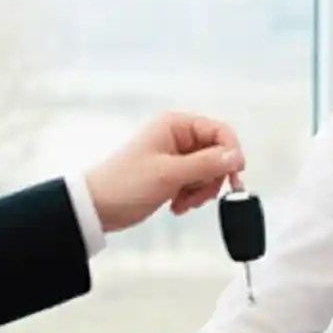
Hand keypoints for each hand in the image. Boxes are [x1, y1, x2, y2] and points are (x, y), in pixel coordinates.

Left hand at [84, 111, 246, 231]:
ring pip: (209, 171)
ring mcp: (176, 155)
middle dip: (212, 178)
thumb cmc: (123, 184)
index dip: (231, 153)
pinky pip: (197, 182)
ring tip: (183, 202)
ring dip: (201, 191)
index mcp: (175, 125)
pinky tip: (177, 205)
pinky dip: (192, 195)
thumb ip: (207, 164)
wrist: (96, 207)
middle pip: (218, 153)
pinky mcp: (173, 173)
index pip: (220, 131)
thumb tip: (236, 157)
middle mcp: (178, 136)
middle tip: (200, 196)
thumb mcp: (170, 174)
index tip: (234, 177)